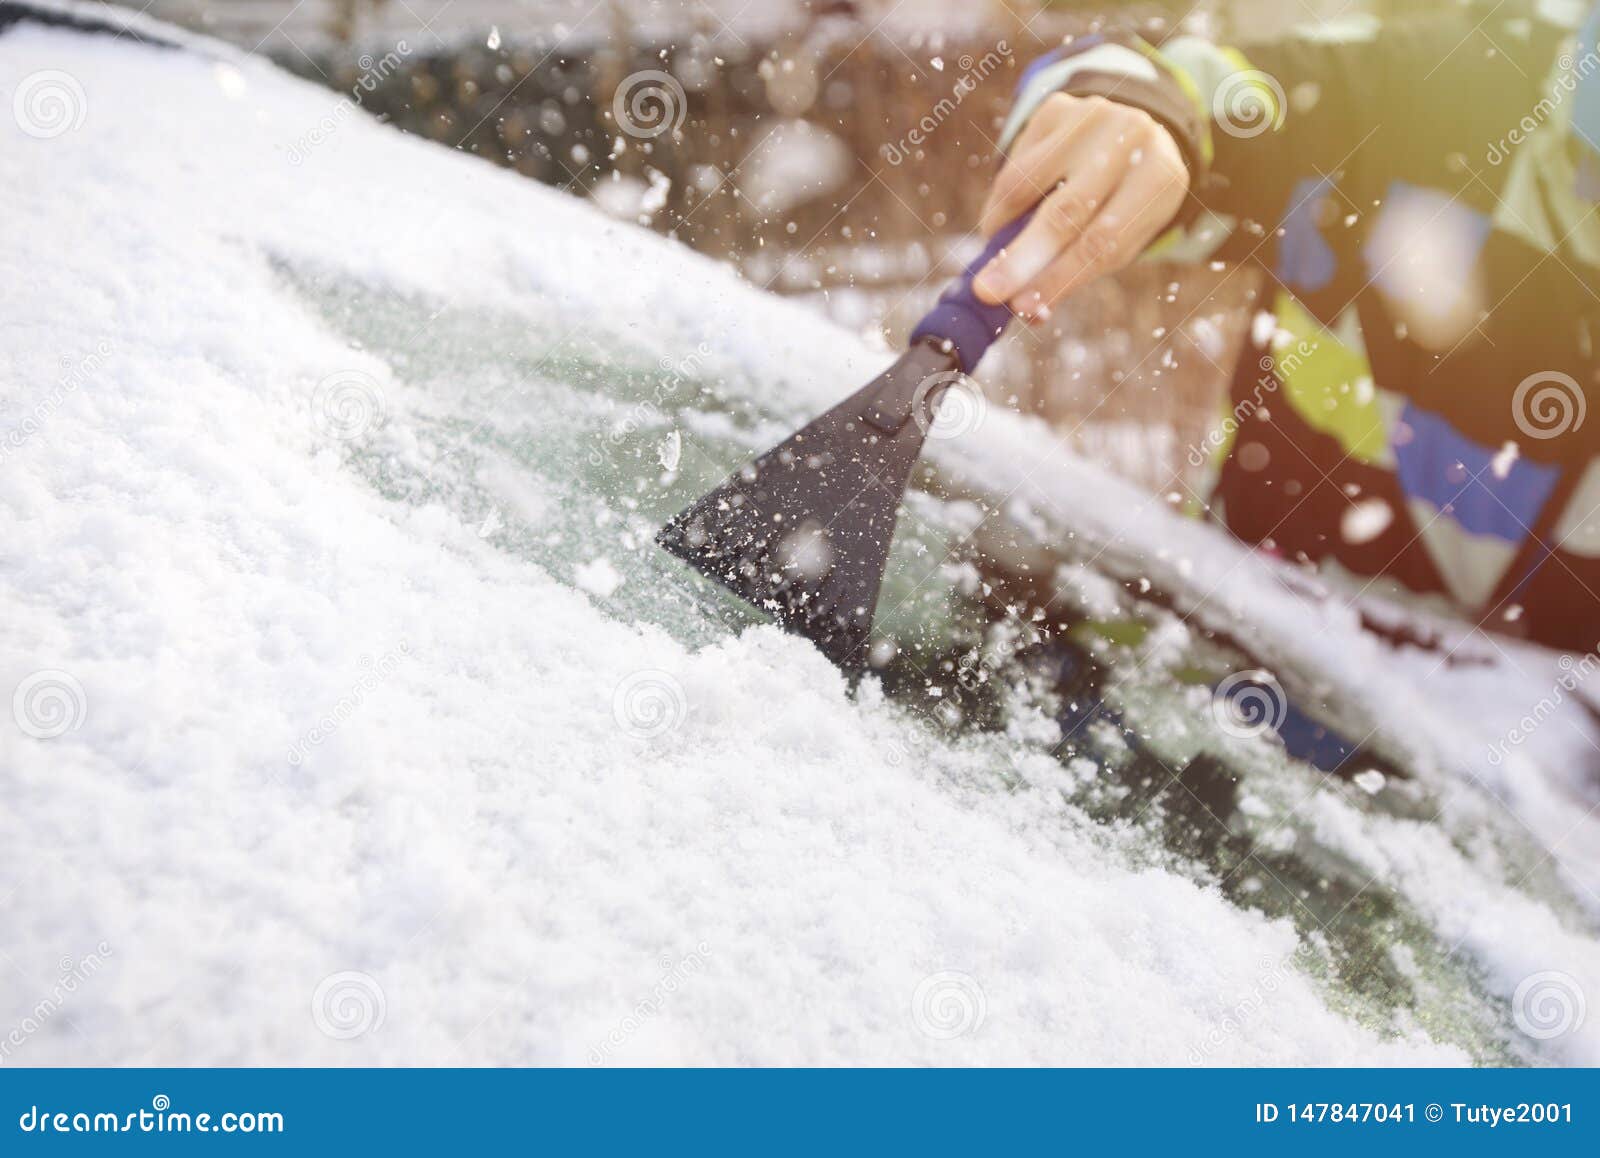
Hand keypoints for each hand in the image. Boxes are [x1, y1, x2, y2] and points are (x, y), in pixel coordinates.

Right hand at [972, 93, 1189, 317]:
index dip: (1060, 277)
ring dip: (1002, 230)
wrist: (1130, 138)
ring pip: (1028, 182)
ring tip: (993, 261)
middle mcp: (1130, 137)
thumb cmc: (1123, 205)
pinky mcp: (1057, 107)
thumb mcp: (1119, 238)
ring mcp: (1092, 114)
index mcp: (1160, 177)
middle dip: (1023, 257)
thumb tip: (1026, 309)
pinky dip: (1001, 205)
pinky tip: (1003, 224)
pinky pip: (1014, 164)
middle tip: (985, 292)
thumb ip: (1078, 269)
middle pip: (1067, 210)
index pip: (1103, 240)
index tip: (1023, 308)